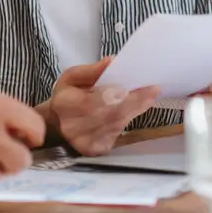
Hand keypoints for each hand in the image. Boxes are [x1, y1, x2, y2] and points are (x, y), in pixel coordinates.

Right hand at [45, 58, 159, 156]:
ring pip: (117, 124)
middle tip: (152, 90)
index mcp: (64, 105)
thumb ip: (91, 70)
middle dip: (133, 102)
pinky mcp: (96, 149)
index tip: (127, 89)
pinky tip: (135, 109)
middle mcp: (73, 127)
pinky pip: (118, 133)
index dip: (110, 97)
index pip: (90, 104)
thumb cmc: (67, 96)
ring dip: (135, 109)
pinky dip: (128, 119)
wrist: (58, 123)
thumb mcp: (72, 77)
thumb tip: (112, 62)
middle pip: (109, 115)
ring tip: (149, 95)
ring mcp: (85, 142)